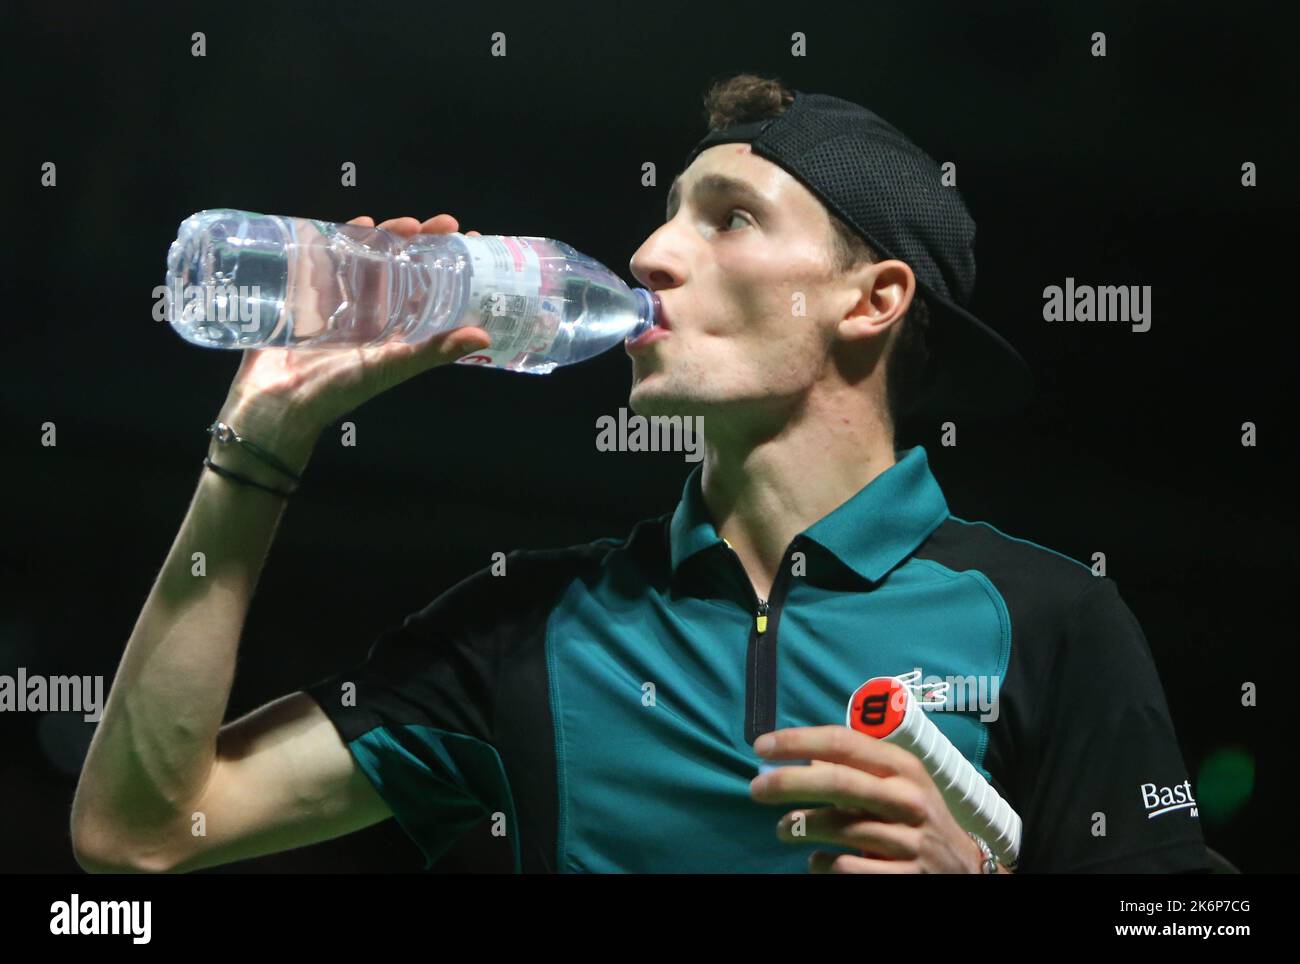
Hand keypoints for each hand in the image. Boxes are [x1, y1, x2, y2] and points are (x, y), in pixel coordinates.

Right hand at [220, 214, 490, 443]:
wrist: (278, 399)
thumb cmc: (340, 388)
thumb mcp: (392, 366)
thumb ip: (434, 351)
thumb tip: (484, 336)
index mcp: (396, 330)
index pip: (430, 290)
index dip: (449, 266)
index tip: (468, 242)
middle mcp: (372, 313)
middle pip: (402, 267)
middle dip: (422, 243)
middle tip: (441, 224)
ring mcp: (340, 300)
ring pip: (369, 258)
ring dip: (389, 237)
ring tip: (406, 223)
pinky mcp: (308, 292)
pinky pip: (328, 258)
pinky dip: (342, 238)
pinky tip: (359, 223)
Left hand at [749, 725, 988, 873]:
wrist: (963, 868)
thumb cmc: (914, 815)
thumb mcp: (895, 783)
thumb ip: (853, 768)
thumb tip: (799, 757)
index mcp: (902, 767)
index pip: (843, 743)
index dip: (798, 742)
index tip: (761, 746)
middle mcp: (908, 798)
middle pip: (838, 782)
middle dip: (789, 782)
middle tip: (755, 788)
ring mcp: (909, 839)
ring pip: (840, 828)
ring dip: (800, 827)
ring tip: (783, 829)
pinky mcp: (906, 876)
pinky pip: (849, 868)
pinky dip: (822, 864)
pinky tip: (816, 860)